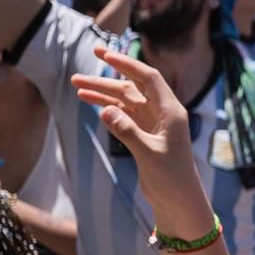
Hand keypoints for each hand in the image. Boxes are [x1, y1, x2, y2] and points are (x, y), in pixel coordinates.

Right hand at [70, 45, 212, 234]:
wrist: (178, 200)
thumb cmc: (171, 177)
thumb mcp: (148, 154)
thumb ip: (127, 132)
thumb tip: (105, 110)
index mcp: (171, 111)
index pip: (148, 78)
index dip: (127, 64)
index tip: (105, 55)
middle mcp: (163, 113)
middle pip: (132, 87)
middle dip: (107, 77)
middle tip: (79, 71)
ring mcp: (153, 123)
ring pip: (125, 100)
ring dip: (102, 93)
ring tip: (76, 85)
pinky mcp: (144, 134)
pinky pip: (123, 114)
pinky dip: (107, 107)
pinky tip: (91, 101)